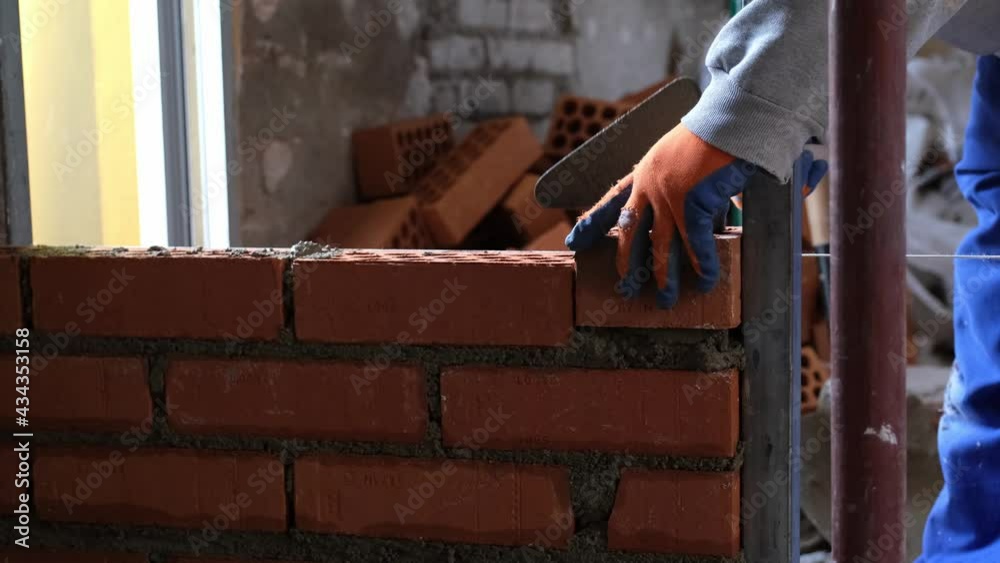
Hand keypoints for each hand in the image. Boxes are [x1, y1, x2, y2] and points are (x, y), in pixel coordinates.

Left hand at [565, 123, 827, 307]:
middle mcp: (649, 188)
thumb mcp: (681, 156)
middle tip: (622, 287)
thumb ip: (678, 188)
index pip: (611, 201)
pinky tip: (704, 282)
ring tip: (663, 300)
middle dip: (626, 264)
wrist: (729, 120)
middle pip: (630, 234)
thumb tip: (698, 223)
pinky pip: (696, 246)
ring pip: (661, 248)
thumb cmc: (713, 135)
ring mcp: (668, 199)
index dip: (593, 223)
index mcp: (643, 172)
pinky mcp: (692, 207)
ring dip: (663, 278)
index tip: (574, 240)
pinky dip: (702, 267)